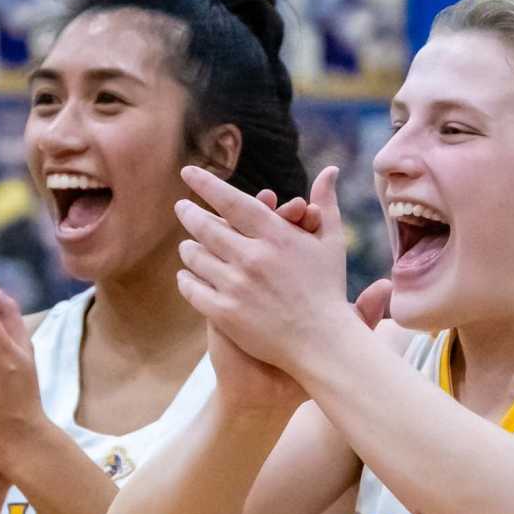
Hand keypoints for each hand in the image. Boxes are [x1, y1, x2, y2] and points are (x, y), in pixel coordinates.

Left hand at [175, 164, 354, 372]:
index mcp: (277, 236)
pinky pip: (192, 289)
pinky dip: (186, 280)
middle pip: (205, 226)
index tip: (188, 172)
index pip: (231, 201)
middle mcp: (253, 257)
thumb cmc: (329, 290)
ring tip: (188, 245)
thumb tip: (331, 169)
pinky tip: (187, 276)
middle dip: (188, 213)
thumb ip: (326, 203)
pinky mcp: (225, 313)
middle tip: (181, 207)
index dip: (206, 184)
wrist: (322, 343)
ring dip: (188, 248)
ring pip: (195, 257)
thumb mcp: (332, 243)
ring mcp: (236, 286)